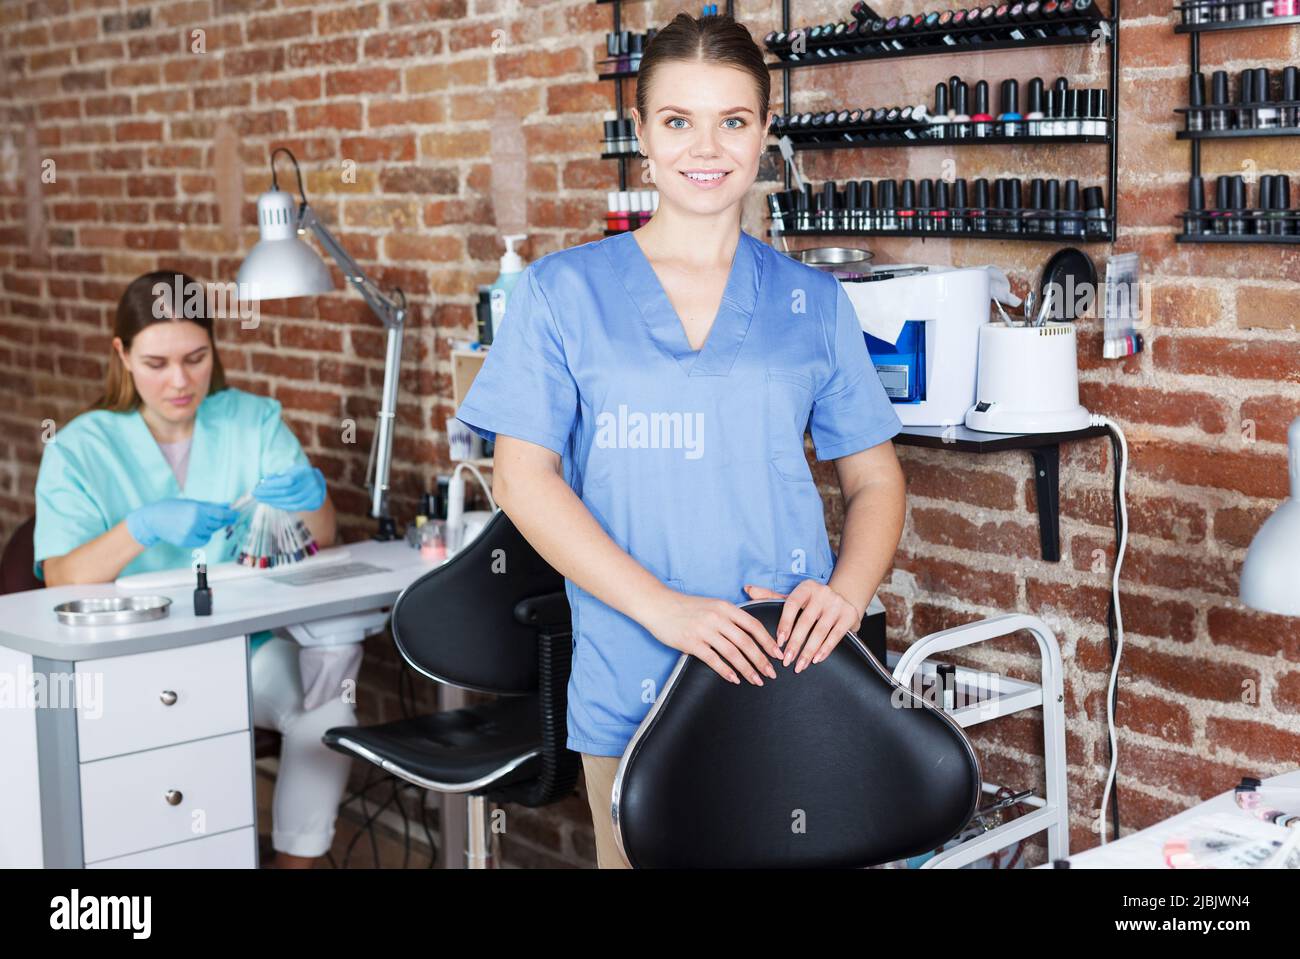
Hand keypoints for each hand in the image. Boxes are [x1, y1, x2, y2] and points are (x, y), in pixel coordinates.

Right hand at [126, 498, 237, 548]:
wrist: (153, 519)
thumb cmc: (173, 508)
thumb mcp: (193, 503)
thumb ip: (212, 506)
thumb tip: (229, 505)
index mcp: (197, 510)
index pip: (221, 514)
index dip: (231, 515)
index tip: (236, 514)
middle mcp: (195, 522)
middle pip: (218, 524)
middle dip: (223, 520)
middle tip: (225, 517)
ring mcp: (191, 533)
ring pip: (211, 532)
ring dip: (210, 527)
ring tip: (198, 521)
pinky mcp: (186, 542)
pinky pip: (204, 540)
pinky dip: (203, 536)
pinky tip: (195, 530)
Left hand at [253, 464, 325, 511]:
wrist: (318, 484)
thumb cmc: (300, 476)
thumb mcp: (291, 472)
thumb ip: (279, 476)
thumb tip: (266, 479)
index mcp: (304, 472)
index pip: (287, 480)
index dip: (272, 485)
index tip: (259, 487)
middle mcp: (311, 483)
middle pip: (287, 491)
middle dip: (269, 494)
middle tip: (256, 494)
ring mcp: (314, 494)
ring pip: (290, 500)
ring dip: (273, 501)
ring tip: (261, 499)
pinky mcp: (313, 502)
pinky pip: (294, 507)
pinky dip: (281, 505)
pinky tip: (272, 503)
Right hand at [644, 587, 781, 686]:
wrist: (658, 605)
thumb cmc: (685, 607)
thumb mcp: (711, 604)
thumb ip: (729, 616)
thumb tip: (748, 634)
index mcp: (725, 607)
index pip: (753, 626)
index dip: (768, 641)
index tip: (777, 654)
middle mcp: (717, 618)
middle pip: (746, 642)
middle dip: (761, 660)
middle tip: (771, 674)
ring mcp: (704, 630)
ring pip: (733, 653)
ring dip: (747, 669)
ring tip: (756, 680)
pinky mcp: (692, 643)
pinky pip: (714, 660)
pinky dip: (726, 671)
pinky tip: (734, 679)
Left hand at [743, 580, 862, 672]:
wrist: (845, 596)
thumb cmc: (812, 601)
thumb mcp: (793, 597)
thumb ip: (770, 596)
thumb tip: (747, 589)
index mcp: (806, 588)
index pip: (792, 605)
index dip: (785, 623)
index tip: (778, 642)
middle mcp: (823, 593)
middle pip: (806, 621)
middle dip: (795, 643)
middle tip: (786, 661)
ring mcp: (837, 604)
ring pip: (820, 631)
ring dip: (809, 650)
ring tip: (799, 665)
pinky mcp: (849, 615)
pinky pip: (836, 635)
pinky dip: (825, 649)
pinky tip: (816, 660)